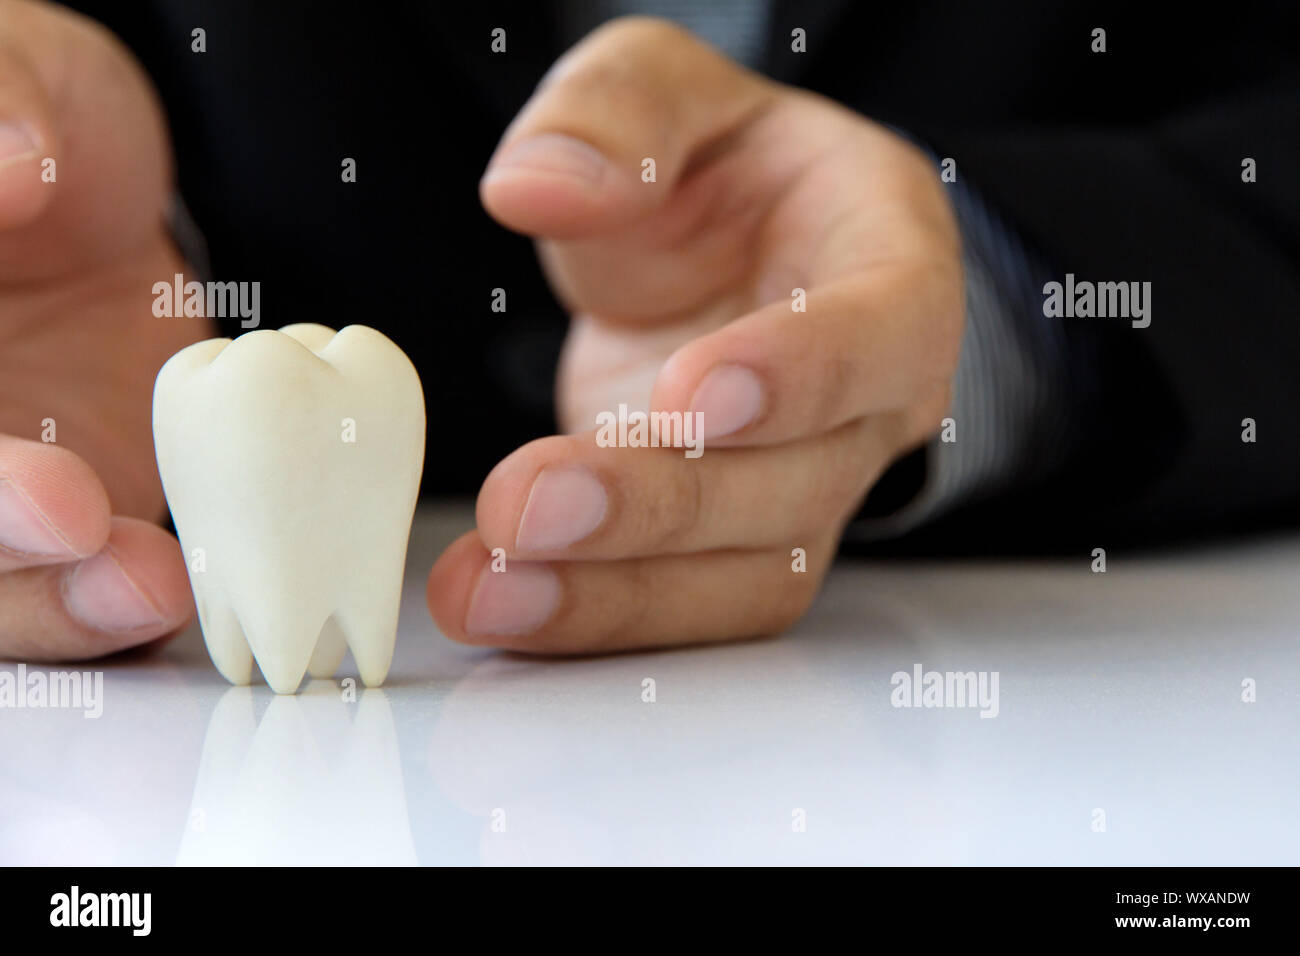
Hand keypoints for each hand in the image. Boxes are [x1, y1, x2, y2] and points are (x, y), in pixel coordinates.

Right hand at [0, 0, 203, 659]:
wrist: (83, 188)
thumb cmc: (24, 118)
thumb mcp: (9, 65)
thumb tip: (12, 166)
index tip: (53, 495)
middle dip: (10, 563)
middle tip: (98, 543)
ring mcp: (1, 482)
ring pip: (0, 587)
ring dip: (66, 608)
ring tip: (153, 590)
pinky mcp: (71, 513)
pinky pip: (86, 580)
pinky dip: (129, 599)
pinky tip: (190, 589)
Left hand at [428, 18, 961, 651]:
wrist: (738, 263)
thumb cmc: (731, 180)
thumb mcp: (675, 95)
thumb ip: (617, 116)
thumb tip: (534, 185)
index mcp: (890, 273)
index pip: (881, 336)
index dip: (798, 376)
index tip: (690, 399)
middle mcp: (864, 406)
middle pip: (796, 484)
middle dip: (659, 507)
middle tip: (530, 508)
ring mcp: (802, 489)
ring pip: (742, 577)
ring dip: (611, 595)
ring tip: (485, 589)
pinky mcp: (731, 547)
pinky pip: (685, 609)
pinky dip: (589, 617)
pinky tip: (498, 602)